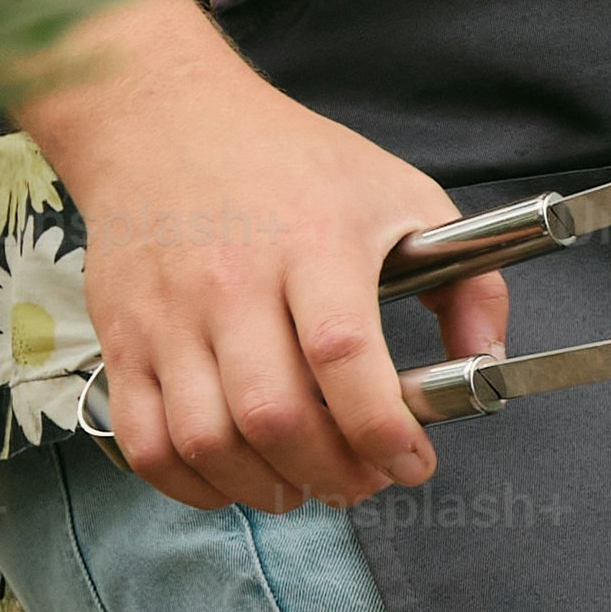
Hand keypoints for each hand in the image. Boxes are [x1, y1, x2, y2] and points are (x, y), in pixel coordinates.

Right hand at [28, 0, 512, 510]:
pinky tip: (234, 480)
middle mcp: (231, 282)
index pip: (343, 356)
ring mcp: (167, 315)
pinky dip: (191, 485)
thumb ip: (468, 283)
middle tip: (362, 481)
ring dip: (264, 489)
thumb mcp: (403, 196)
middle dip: (332, 473)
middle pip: (274, 414)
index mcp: (312, 241)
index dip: (382, 429)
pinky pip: (145, 442)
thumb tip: (488, 366)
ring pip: (206, 439)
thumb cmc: (292, 165)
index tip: (413, 460)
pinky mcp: (122, 340)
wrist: (164, 122)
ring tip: (303, 487)